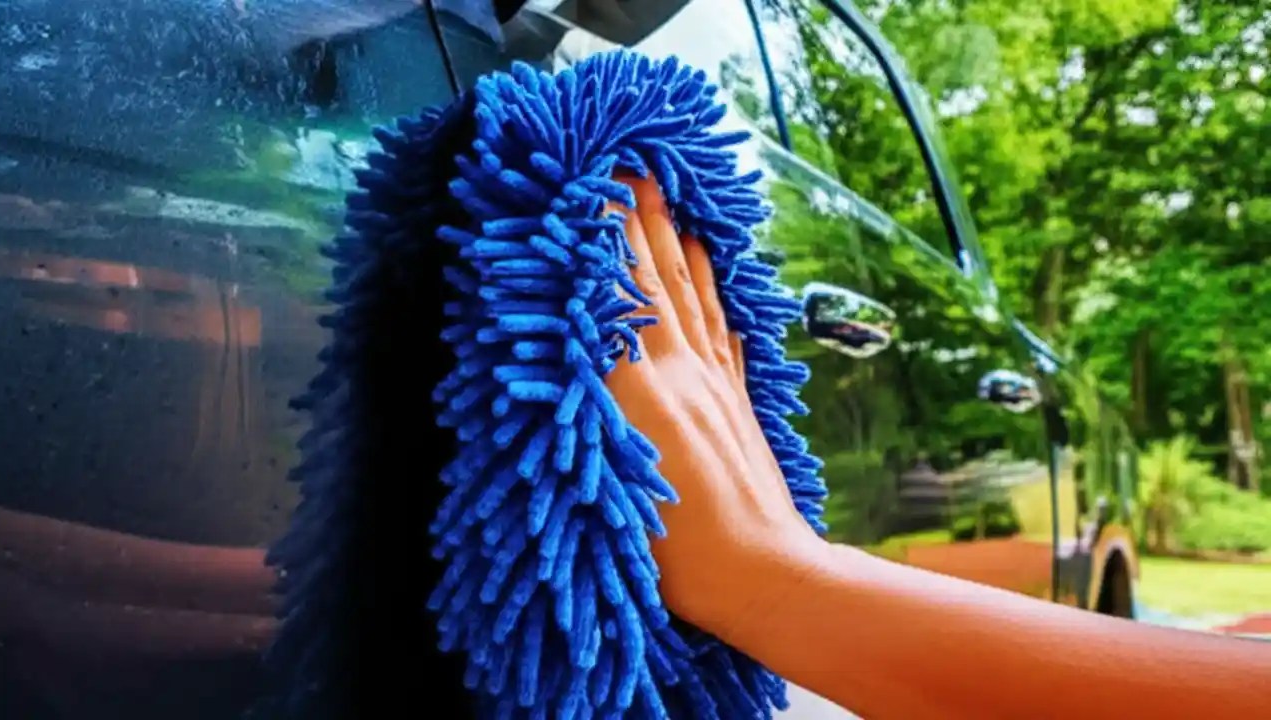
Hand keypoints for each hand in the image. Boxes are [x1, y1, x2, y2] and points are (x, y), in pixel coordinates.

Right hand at [604, 177, 820, 636]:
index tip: (590, 184)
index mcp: (642, 392)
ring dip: (671, 234)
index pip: (616, 296)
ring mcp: (714, 382)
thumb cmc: (675, 553)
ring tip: (660, 190)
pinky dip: (709, 283)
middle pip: (653, 278)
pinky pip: (720, 323)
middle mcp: (680, 373)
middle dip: (637, 215)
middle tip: (626, 161)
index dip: (602, 238)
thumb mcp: (612, 483)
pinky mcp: (736, 399)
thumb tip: (571, 346)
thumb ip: (594, 410)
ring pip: (689, 290)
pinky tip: (703, 257)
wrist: (761, 574)